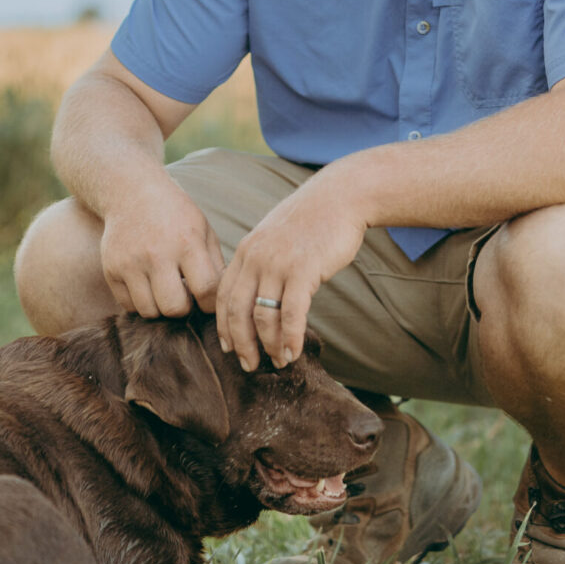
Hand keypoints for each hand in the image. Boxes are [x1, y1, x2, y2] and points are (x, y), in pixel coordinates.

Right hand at [99, 179, 224, 317]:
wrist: (132, 193)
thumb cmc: (176, 216)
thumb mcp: (204, 231)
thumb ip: (216, 266)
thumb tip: (223, 302)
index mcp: (187, 242)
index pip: (206, 290)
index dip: (210, 304)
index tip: (207, 301)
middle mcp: (157, 254)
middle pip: (174, 308)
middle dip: (184, 309)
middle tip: (184, 296)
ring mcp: (130, 263)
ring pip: (150, 312)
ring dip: (161, 307)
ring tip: (165, 290)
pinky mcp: (111, 270)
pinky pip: (129, 306)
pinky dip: (141, 303)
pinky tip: (147, 286)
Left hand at [215, 171, 366, 370]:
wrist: (340, 197)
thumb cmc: (310, 221)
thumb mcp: (273, 237)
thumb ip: (260, 262)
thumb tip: (255, 295)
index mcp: (245, 251)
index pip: (224, 296)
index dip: (224, 326)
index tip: (228, 348)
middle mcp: (255, 258)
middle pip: (237, 311)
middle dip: (241, 344)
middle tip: (249, 366)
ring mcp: (278, 264)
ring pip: (263, 316)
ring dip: (269, 345)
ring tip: (278, 361)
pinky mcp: (303, 270)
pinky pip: (291, 314)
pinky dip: (290, 338)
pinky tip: (293, 352)